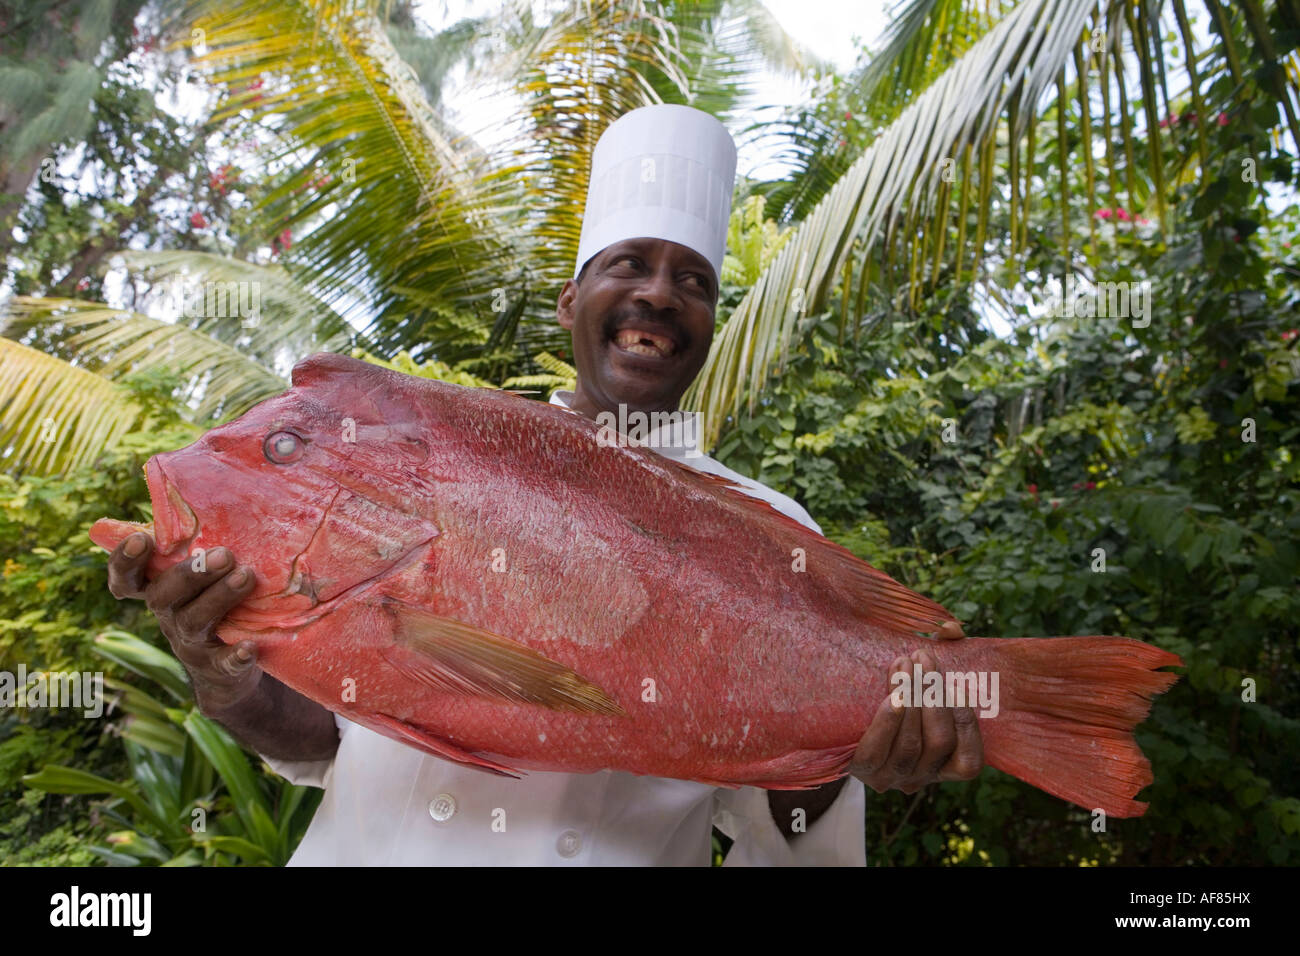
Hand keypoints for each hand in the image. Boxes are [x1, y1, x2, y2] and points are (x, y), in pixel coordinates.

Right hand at [107, 532, 261, 714]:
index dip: (125, 561)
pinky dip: (234, 655)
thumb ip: (194, 537)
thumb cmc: (215, 599)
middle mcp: (168, 615)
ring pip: (195, 620)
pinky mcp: (218, 668)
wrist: (229, 667)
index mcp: (159, 589)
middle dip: (190, 573)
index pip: (126, 578)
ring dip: (219, 598)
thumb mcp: (201, 571)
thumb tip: (197, 470)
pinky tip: (249, 646)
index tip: (142, 540)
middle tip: (222, 555)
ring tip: (246, 576)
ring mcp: (191, 643)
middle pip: (163, 596)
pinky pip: (223, 664)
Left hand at [848, 626, 983, 794]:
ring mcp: (889, 777)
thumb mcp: (919, 681)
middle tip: (922, 657)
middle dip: (934, 696)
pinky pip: (876, 752)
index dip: (967, 725)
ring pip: (910, 745)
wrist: (836, 719)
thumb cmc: (891, 693)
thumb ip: (939, 658)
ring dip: (911, 699)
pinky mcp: (861, 771)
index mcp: (942, 766)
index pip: (969, 763)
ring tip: (903, 664)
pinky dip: (888, 722)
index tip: (956, 685)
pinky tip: (891, 697)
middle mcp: (920, 778)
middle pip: (939, 743)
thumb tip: (951, 629)